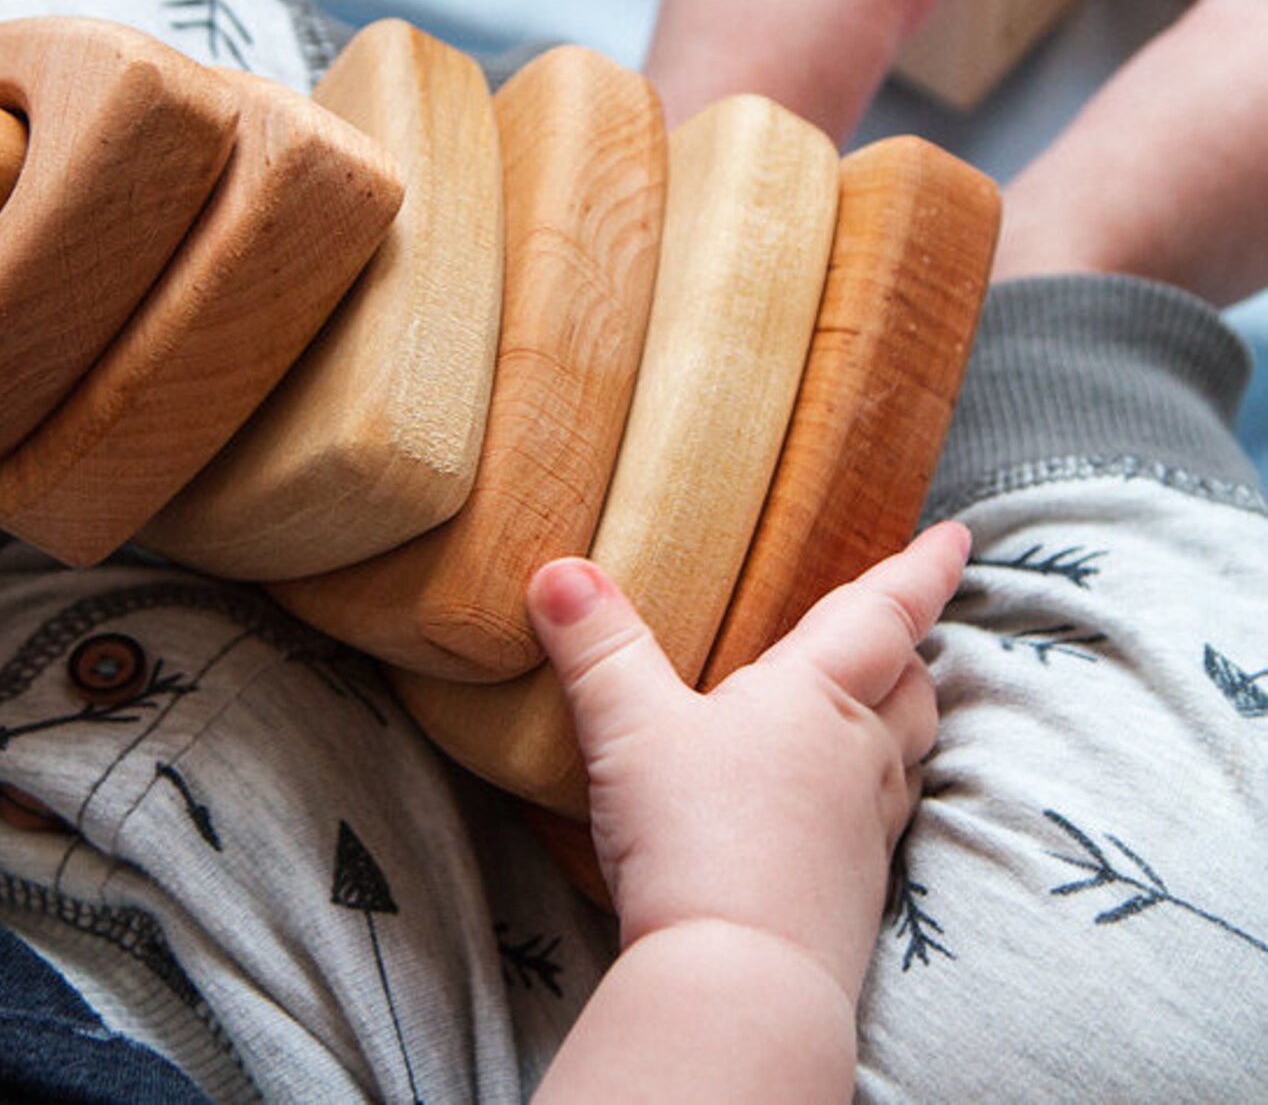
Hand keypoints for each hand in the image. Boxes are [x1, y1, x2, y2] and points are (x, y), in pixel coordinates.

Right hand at [527, 520, 968, 1004]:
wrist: (743, 980)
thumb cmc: (695, 836)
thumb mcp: (628, 727)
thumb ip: (597, 646)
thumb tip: (559, 572)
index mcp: (815, 697)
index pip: (885, 614)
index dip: (923, 570)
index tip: (958, 537)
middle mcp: (858, 757)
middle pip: (911, 690)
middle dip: (914, 655)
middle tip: (910, 631)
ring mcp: (866, 831)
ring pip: (905, 759)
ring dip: (902, 726)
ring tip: (877, 713)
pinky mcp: (856, 895)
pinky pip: (881, 823)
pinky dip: (870, 797)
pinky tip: (833, 812)